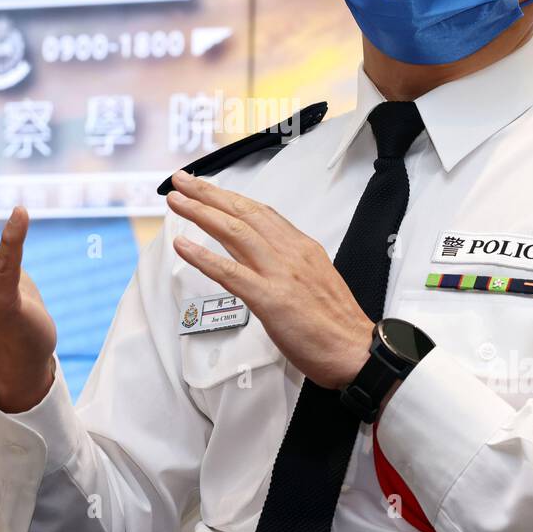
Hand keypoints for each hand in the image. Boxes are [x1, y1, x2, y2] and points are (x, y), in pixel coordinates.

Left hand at [165, 169, 372, 388]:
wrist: (356, 351)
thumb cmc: (336, 323)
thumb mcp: (316, 278)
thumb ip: (288, 264)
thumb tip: (262, 257)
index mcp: (301, 247)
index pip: (260, 212)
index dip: (230, 197)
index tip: (207, 187)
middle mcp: (289, 253)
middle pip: (243, 213)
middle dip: (208, 193)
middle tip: (181, 180)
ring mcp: (279, 274)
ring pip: (234, 233)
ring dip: (201, 213)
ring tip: (176, 201)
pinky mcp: (270, 299)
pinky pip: (230, 273)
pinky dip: (203, 257)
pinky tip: (182, 245)